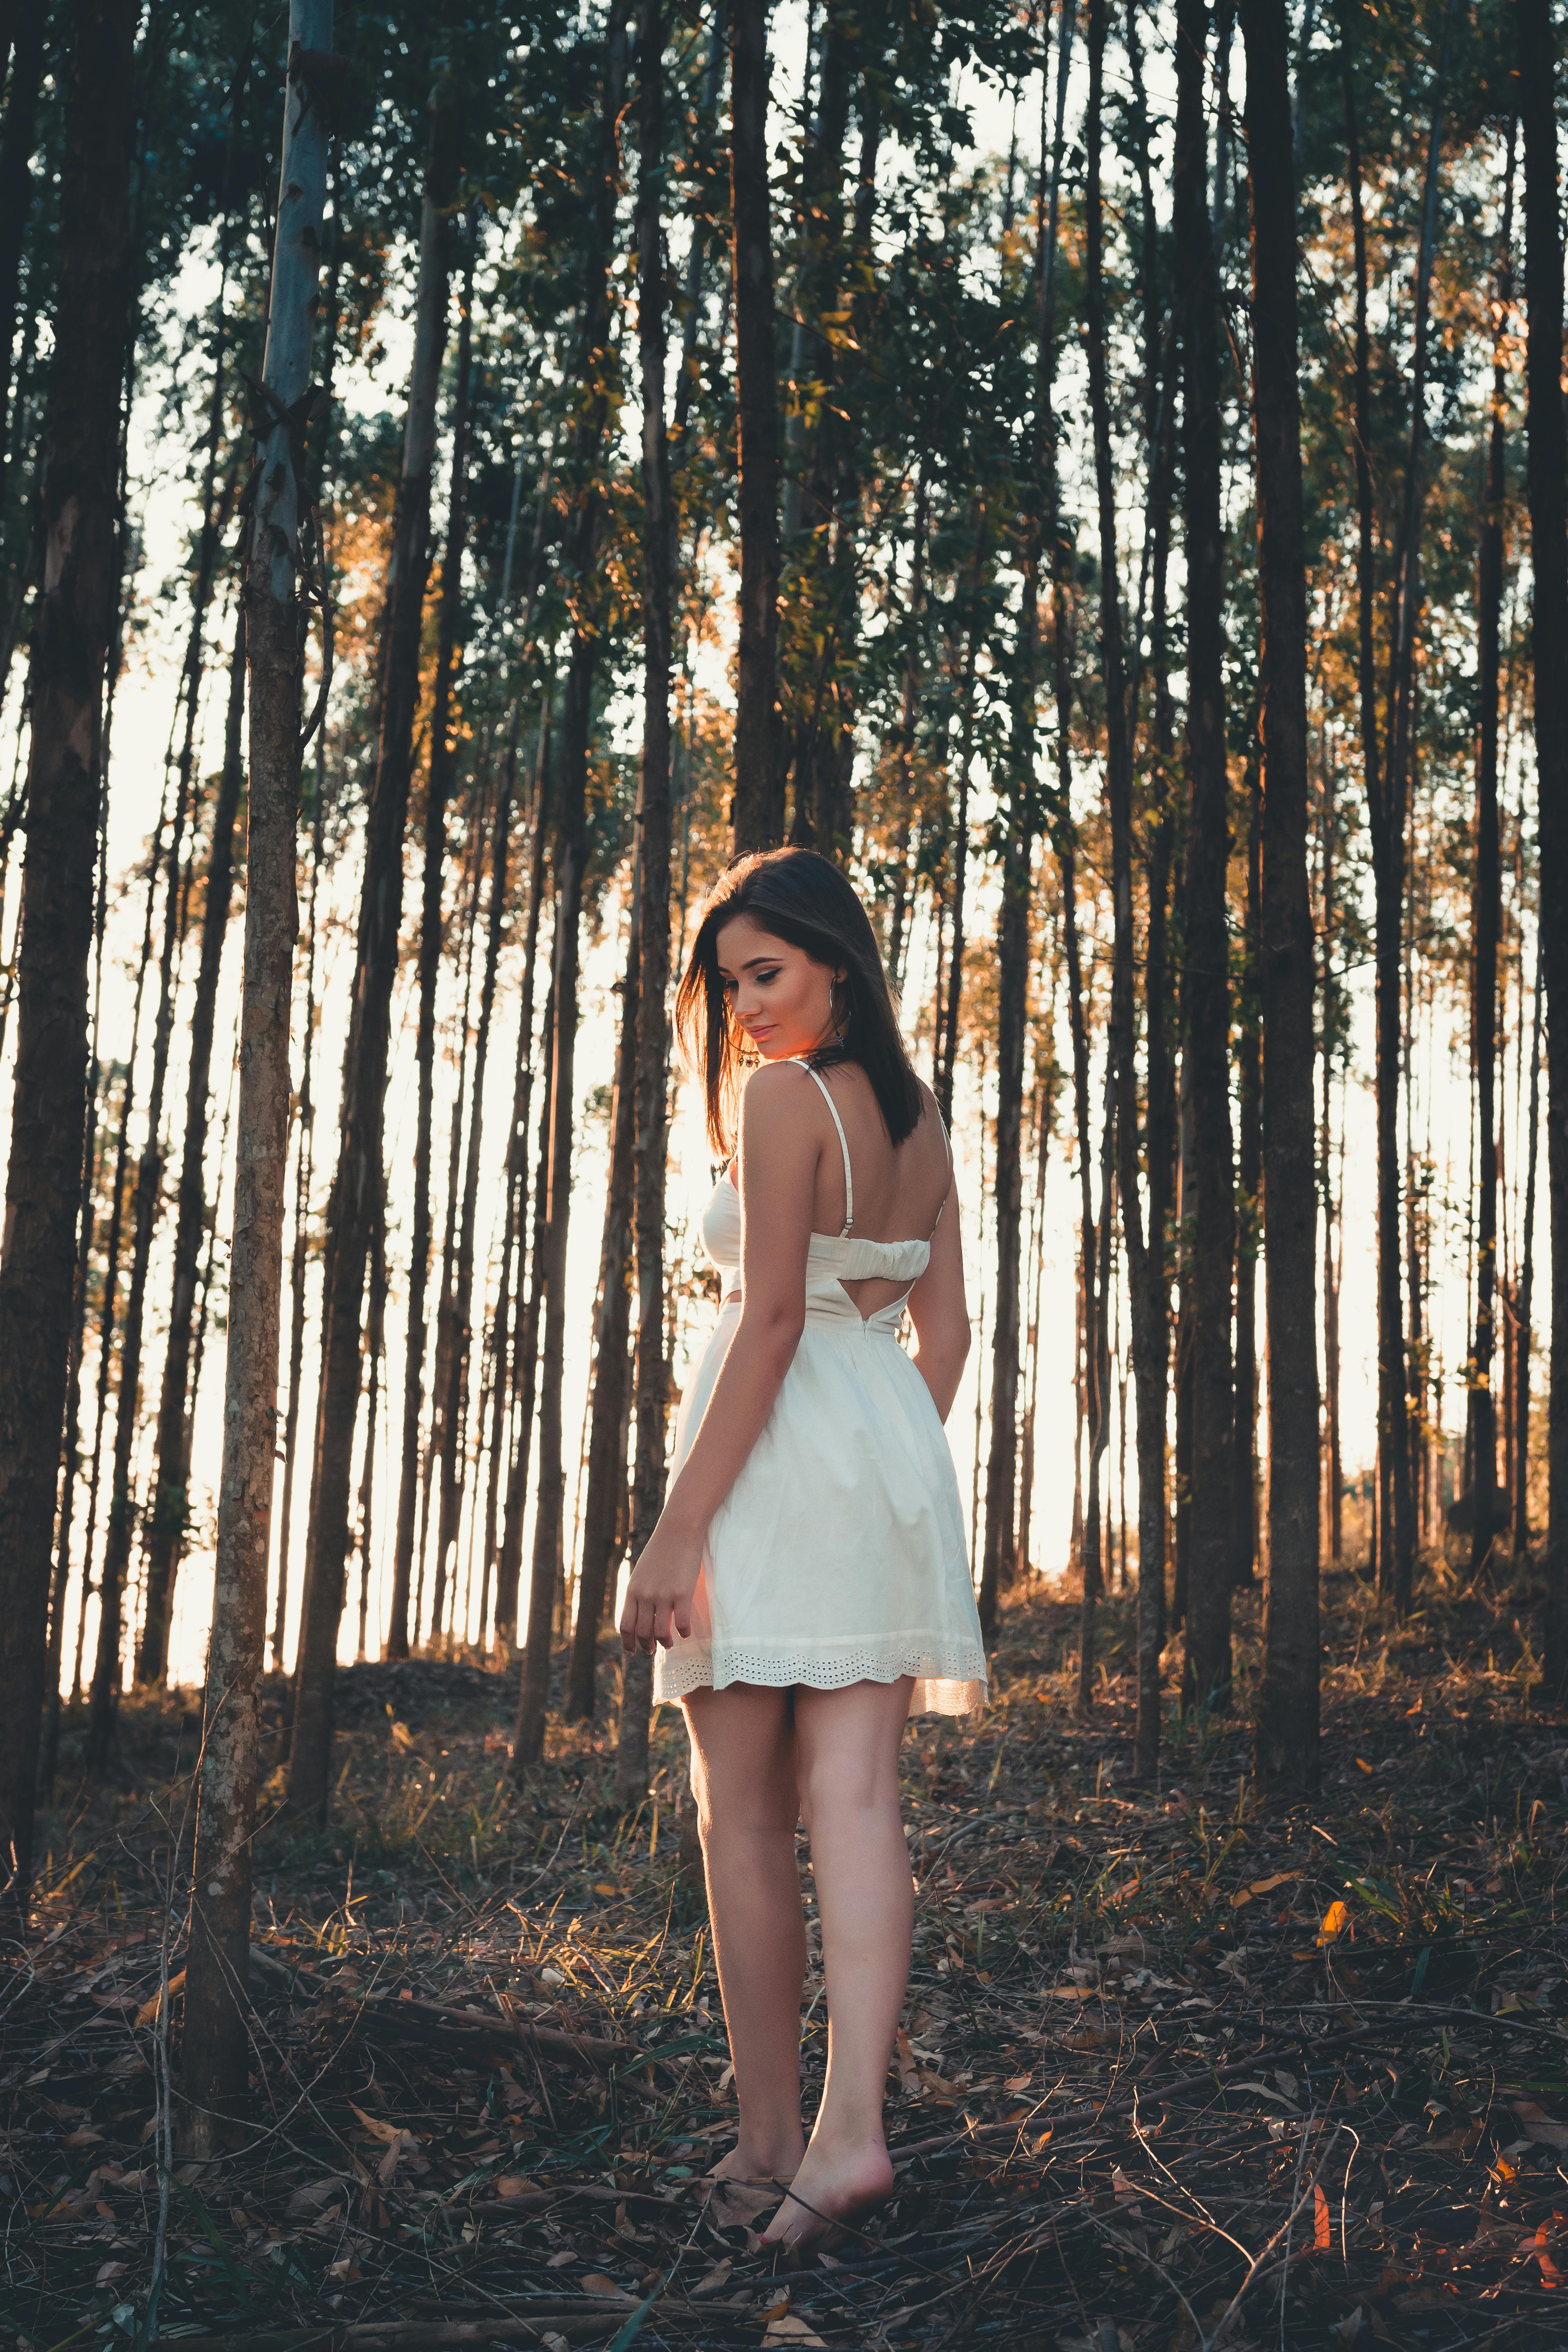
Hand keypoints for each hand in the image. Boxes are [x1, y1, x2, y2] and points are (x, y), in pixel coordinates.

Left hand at [619, 1519, 702, 1654]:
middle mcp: (645, 1596)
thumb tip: (640, 1613)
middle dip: (646, 1646)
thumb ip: (639, 1593)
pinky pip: (682, 1623)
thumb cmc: (661, 1551)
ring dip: (665, 1643)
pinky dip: (683, 1632)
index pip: (625, 1625)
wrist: (678, 1532)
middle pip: (642, 1632)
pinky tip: (685, 1633)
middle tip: (651, 1650)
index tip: (632, 1651)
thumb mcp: (642, 1573)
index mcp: (632, 1591)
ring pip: (661, 1632)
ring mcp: (663, 1596)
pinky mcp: (682, 1594)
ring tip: (669, 1644)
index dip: (627, 1642)